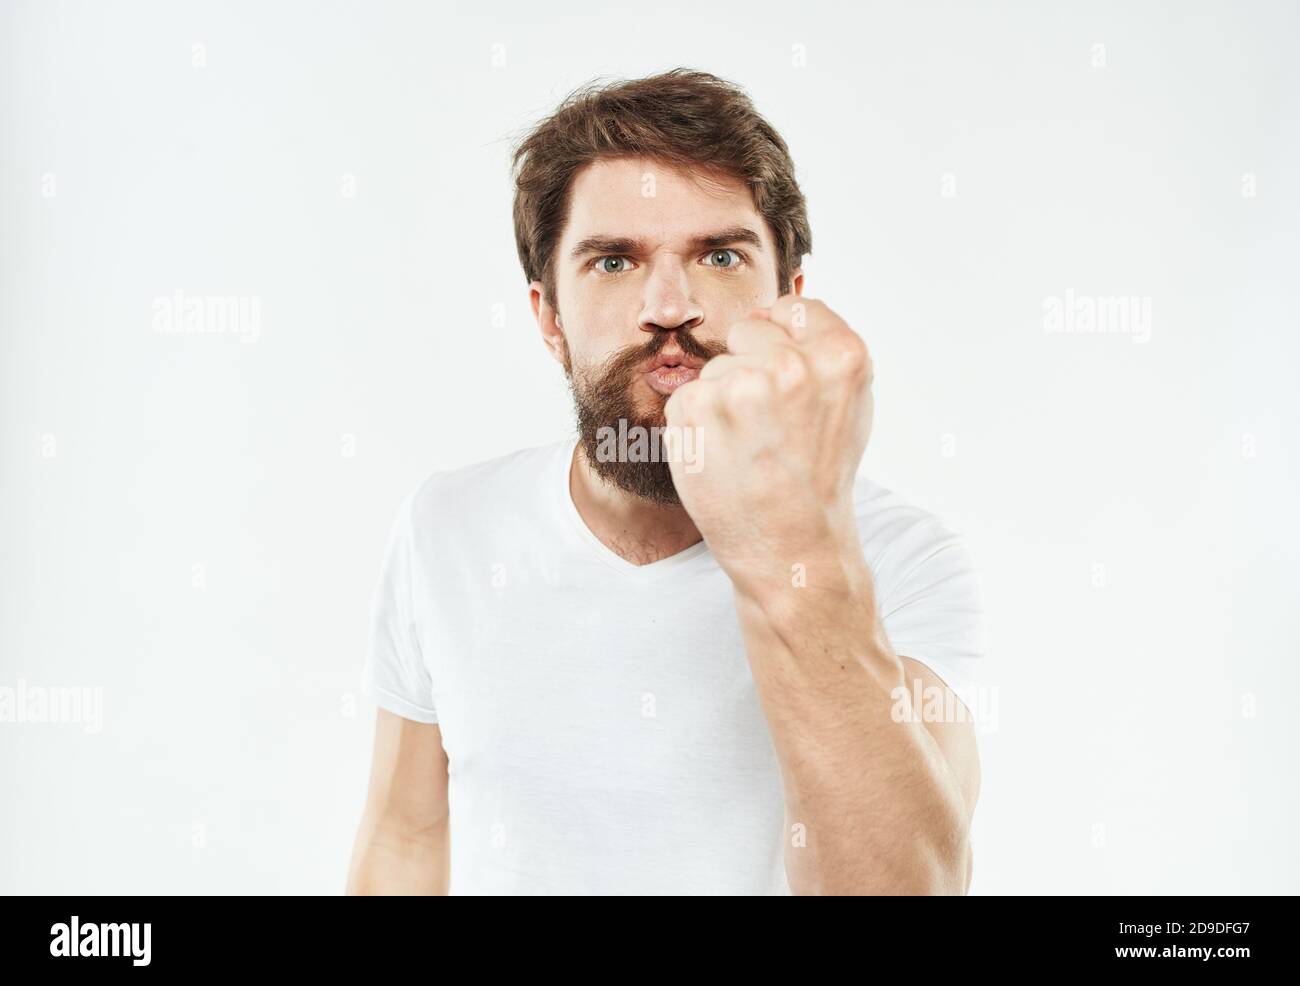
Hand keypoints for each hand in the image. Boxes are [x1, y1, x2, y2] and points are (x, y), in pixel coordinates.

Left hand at [663, 295, 873, 593]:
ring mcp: (739, 386)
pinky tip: (722, 457)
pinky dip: (696, 425)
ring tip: (748, 447)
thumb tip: (779, 311)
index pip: (792, 307)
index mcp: (842, 355)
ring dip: (722, 400)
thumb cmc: (819, 477)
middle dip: (750, 365)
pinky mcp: (694, 408)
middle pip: (748, 328)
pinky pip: (687, 396)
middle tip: (767, 424)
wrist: (791, 547)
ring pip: (715, 367)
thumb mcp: (849, 404)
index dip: (783, 337)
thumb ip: (822, 352)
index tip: (783, 375)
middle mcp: (791, 364)